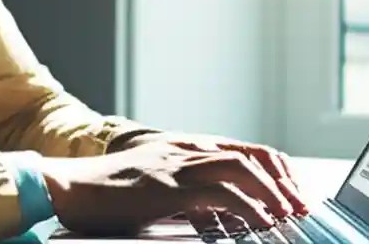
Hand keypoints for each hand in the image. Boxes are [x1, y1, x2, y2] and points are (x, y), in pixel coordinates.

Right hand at [32, 140, 303, 237]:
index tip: (291, 193)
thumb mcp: (154, 186)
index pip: (243, 149)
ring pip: (243, 169)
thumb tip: (219, 214)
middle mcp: (185, 150)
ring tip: (288, 215)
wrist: (68, 187)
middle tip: (300, 206)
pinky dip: (247, 208)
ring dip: (272, 193)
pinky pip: (220, 194)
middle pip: (251, 155)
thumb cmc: (104, 192)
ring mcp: (177, 166)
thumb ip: (186, 192)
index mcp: (183, 147)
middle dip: (282, 181)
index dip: (274, 170)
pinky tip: (259, 223)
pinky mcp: (168, 188)